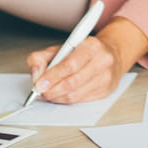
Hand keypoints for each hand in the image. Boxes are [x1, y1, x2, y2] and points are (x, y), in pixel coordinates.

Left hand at [25, 16, 147, 102]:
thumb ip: (43, 57)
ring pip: (75, 95)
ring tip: (50, 93)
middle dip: (52, 90)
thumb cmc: (85, 51)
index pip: (69, 65)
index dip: (52, 77)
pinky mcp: (106, 91)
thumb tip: (36, 73)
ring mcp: (106, 78)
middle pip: (72, 83)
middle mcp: (102, 61)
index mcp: (91, 46)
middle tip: (42, 91)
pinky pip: (81, 101)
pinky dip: (67, 100)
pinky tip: (63, 94)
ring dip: (58, 97)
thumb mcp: (62, 47)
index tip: (39, 84)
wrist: (112, 54)